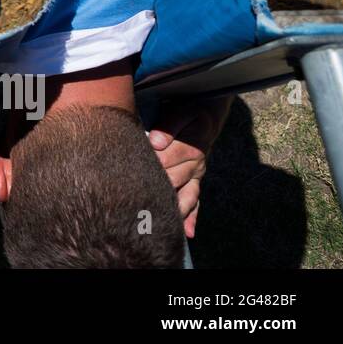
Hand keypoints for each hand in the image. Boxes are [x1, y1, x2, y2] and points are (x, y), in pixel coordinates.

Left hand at [148, 96, 232, 238]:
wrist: (208, 114)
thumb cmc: (189, 111)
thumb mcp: (182, 110)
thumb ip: (169, 124)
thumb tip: (155, 142)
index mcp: (191, 145)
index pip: (166, 159)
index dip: (151, 164)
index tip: (134, 169)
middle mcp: (196, 163)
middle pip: (173, 180)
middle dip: (155, 187)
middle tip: (134, 200)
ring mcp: (197, 174)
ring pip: (186, 195)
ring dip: (173, 209)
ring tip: (156, 223)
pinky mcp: (196, 181)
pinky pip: (196, 201)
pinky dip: (192, 217)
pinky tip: (187, 232)